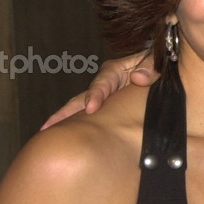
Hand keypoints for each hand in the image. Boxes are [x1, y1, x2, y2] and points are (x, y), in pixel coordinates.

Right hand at [41, 51, 156, 128]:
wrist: (157, 72)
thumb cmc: (155, 65)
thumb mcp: (155, 62)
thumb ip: (150, 68)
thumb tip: (139, 77)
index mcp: (114, 71)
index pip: (102, 83)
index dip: (95, 95)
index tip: (90, 108)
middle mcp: (103, 85)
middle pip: (81, 99)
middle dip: (65, 113)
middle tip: (49, 127)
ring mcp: (102, 99)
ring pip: (79, 110)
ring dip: (64, 122)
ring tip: (47, 134)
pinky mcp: (104, 110)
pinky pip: (89, 120)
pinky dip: (77, 128)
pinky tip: (66, 140)